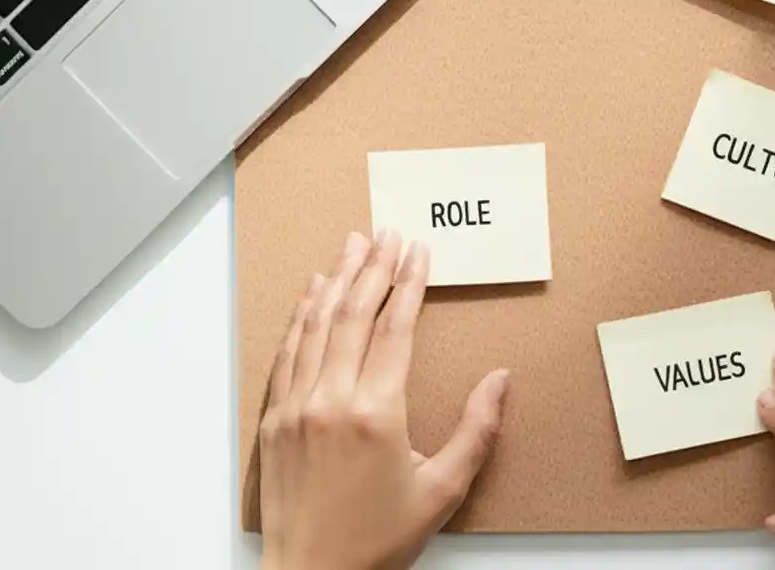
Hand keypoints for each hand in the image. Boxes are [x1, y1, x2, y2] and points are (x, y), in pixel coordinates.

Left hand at [258, 231, 510, 569]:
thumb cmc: (375, 541)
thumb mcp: (443, 491)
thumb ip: (476, 432)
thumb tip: (501, 381)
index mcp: (376, 413)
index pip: (394, 329)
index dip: (409, 284)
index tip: (418, 253)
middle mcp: (331, 401)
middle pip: (353, 315)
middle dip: (373, 268)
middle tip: (387, 234)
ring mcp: (295, 408)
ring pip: (315, 326)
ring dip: (335, 281)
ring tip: (351, 247)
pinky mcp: (273, 421)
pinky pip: (287, 354)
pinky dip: (300, 318)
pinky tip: (310, 296)